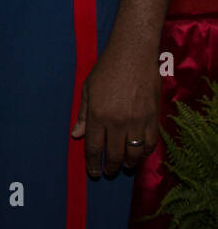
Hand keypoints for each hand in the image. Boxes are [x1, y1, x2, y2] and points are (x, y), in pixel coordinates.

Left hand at [70, 43, 160, 177]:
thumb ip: (83, 115)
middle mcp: (117, 121)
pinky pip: (151, 143)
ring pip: (134, 153)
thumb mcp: (87, 90)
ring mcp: (137, 121)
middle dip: (111, 167)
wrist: (133, 55)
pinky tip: (140, 154)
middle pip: (115, 154)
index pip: (94, 148)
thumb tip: (76, 135)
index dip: (93, 163)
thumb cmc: (106, 70)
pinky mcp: (153, 117)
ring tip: (125, 167)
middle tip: (109, 172)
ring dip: (130, 164)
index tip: (94, 173)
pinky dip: (146, 152)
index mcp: (98, 115)